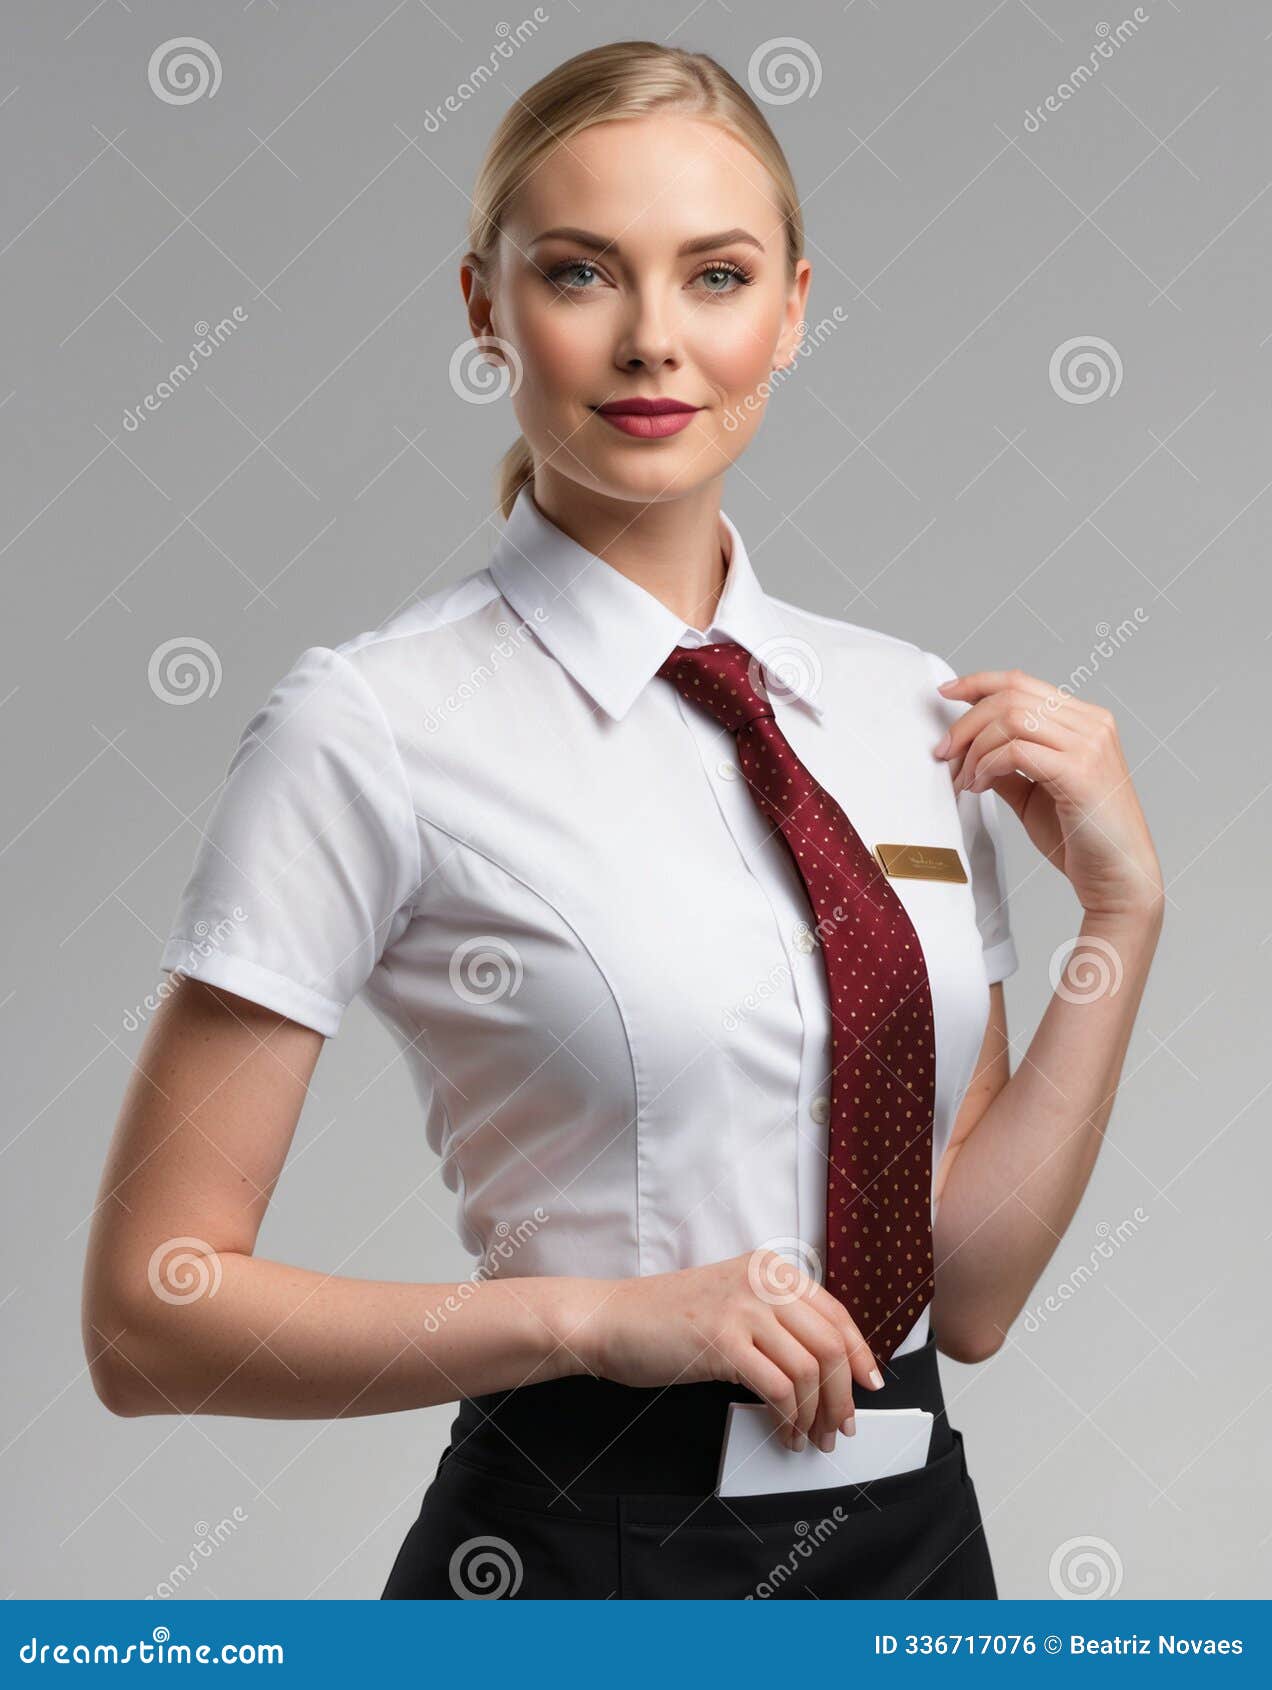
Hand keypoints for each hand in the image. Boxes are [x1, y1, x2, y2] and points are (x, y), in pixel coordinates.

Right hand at [571, 1250, 884, 1451]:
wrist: (610, 1320)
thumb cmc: (666, 1319)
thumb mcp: (731, 1303)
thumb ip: (774, 1319)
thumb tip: (824, 1367)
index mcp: (769, 1268)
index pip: (835, 1313)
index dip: (860, 1354)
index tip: (870, 1386)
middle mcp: (761, 1280)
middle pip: (829, 1343)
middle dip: (843, 1395)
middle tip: (839, 1428)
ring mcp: (741, 1308)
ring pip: (809, 1369)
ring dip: (817, 1413)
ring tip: (809, 1438)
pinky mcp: (721, 1341)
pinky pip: (778, 1387)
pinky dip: (788, 1418)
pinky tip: (783, 1432)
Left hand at [933, 667, 1164, 920]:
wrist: (1118, 877)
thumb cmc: (1081, 839)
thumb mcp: (1034, 793)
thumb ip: (1008, 766)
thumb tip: (970, 749)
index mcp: (1085, 721)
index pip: (1022, 683)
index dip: (979, 683)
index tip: (947, 692)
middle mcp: (1091, 725)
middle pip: (1010, 696)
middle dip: (965, 723)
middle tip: (944, 753)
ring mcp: (1089, 746)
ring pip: (1010, 719)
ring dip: (974, 747)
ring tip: (964, 779)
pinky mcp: (1080, 772)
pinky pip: (1016, 751)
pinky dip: (987, 765)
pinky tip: (979, 785)